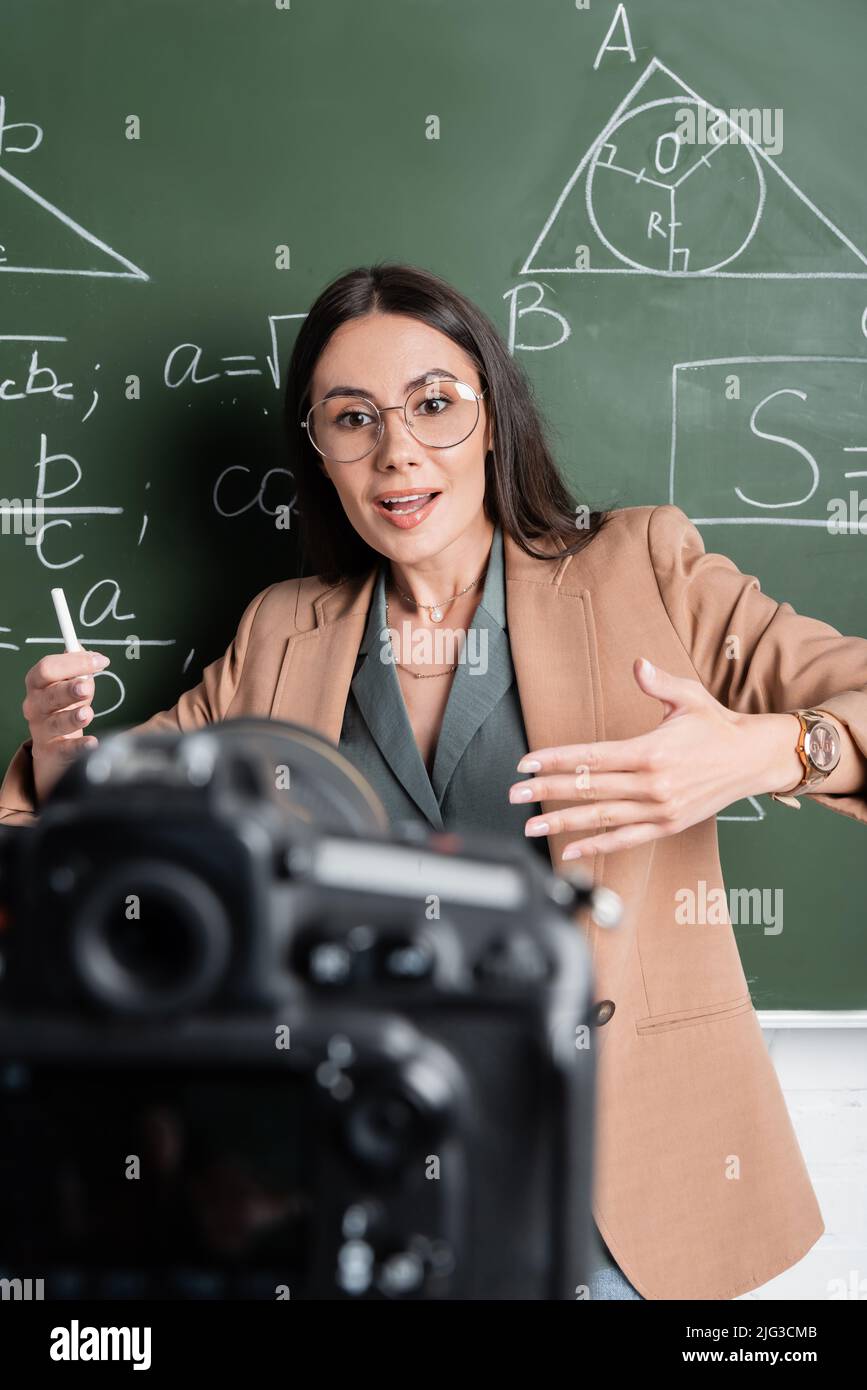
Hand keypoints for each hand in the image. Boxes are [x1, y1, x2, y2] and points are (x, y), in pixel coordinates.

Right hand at [22, 649, 110, 805]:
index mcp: (37, 683)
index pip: (48, 668)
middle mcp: (35, 705)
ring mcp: (41, 729)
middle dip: (69, 690)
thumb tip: (93, 655)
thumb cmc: (63, 708)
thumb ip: (79, 668)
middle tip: (86, 687)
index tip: (100, 661)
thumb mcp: (69, 684)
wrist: (52, 746)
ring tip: (87, 713)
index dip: (74, 663)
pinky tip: (92, 743)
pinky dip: (79, 746)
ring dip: (72, 717)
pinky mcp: (51, 751)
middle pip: (50, 695)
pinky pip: (65, 749)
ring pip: (56, 722)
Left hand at [508, 657, 802, 859]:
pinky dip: (597, 846)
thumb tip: (638, 664)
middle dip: (547, 791)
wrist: (754, 758)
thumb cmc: (717, 725)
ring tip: (531, 826)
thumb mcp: (689, 696)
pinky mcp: (667, 825)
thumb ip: (659, 682)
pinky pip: (625, 838)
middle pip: (588, 788)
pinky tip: (570, 850)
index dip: (555, 760)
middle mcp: (652, 784)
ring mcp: (659, 809)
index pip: (591, 757)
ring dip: (563, 822)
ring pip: (601, 817)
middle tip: (514, 793)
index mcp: (650, 751)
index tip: (526, 763)